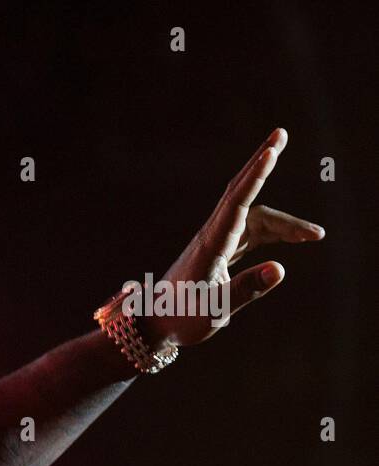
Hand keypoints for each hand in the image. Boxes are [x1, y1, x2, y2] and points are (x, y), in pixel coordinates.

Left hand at [138, 128, 324, 349]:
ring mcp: (215, 243)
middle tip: (281, 135)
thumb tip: (279, 269)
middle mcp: (213, 237)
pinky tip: (292, 240)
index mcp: (211, 245)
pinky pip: (251, 232)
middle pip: (241, 193)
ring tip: (316, 236)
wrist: (156, 324)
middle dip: (261, 164)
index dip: (256, 177)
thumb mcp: (216, 310)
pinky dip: (274, 233)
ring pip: (254, 217)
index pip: (237, 203)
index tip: (271, 152)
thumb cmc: (182, 318)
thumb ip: (247, 289)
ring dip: (284, 222)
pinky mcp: (218, 252)